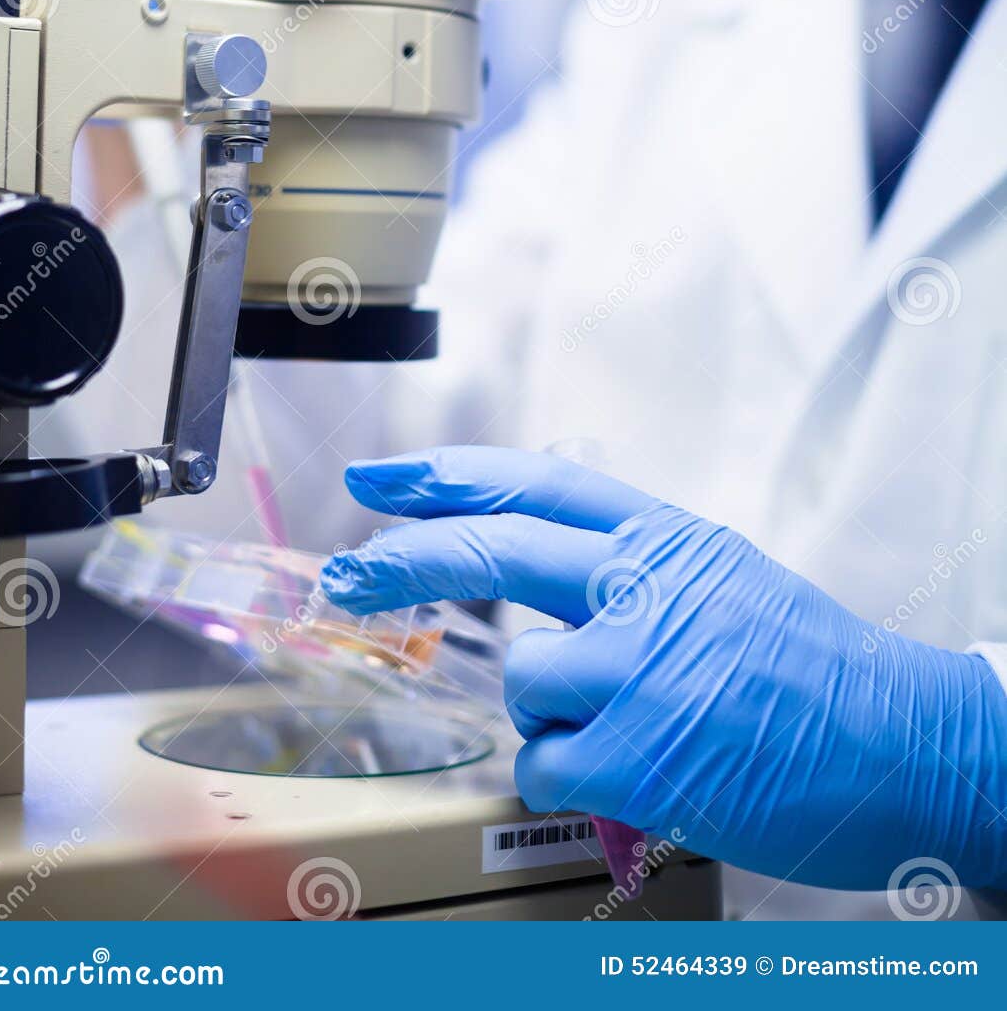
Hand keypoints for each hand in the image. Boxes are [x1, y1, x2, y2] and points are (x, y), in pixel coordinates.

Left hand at [321, 446, 1006, 892]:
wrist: (902, 745)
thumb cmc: (812, 668)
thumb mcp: (724, 574)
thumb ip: (632, 560)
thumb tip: (536, 548)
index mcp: (667, 536)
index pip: (536, 483)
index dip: (449, 474)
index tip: (382, 477)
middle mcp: (646, 586)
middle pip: (493, 549)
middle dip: (403, 558)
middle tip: (346, 572)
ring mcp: (639, 668)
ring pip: (521, 680)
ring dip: (548, 713)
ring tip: (626, 727)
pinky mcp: (635, 754)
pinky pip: (541, 762)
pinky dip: (568, 775)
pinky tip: (632, 773)